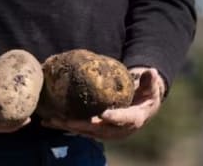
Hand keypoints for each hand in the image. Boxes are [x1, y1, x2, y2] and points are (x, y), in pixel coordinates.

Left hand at [41, 66, 165, 139]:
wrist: (143, 110)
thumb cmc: (147, 96)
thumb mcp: (152, 88)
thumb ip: (150, 81)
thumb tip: (151, 71)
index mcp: (133, 119)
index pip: (123, 120)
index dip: (113, 118)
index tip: (103, 115)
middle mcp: (118, 130)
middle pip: (97, 129)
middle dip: (80, 125)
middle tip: (65, 119)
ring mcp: (106, 132)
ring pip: (84, 131)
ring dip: (67, 127)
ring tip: (50, 120)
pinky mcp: (96, 130)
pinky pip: (79, 129)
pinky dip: (65, 126)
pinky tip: (49, 121)